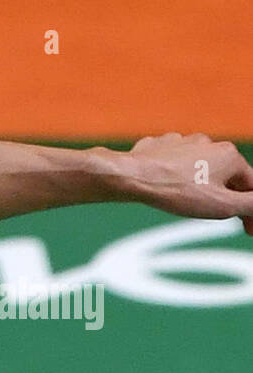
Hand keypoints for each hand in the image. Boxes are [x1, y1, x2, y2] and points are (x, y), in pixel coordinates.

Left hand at [120, 133, 252, 234]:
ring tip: (190, 202)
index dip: (250, 210)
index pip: (250, 186)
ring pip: (198, 168)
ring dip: (199, 185)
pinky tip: (166, 186)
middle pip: (224, 175)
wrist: (131, 176)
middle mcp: (209, 143)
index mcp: (229, 156)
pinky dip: (174, 175)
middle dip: (225, 197)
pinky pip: (172, 162)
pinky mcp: (159, 146)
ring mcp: (182, 142)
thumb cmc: (178, 191)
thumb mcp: (222, 205)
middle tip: (221, 218)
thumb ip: (249, 205)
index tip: (248, 230)